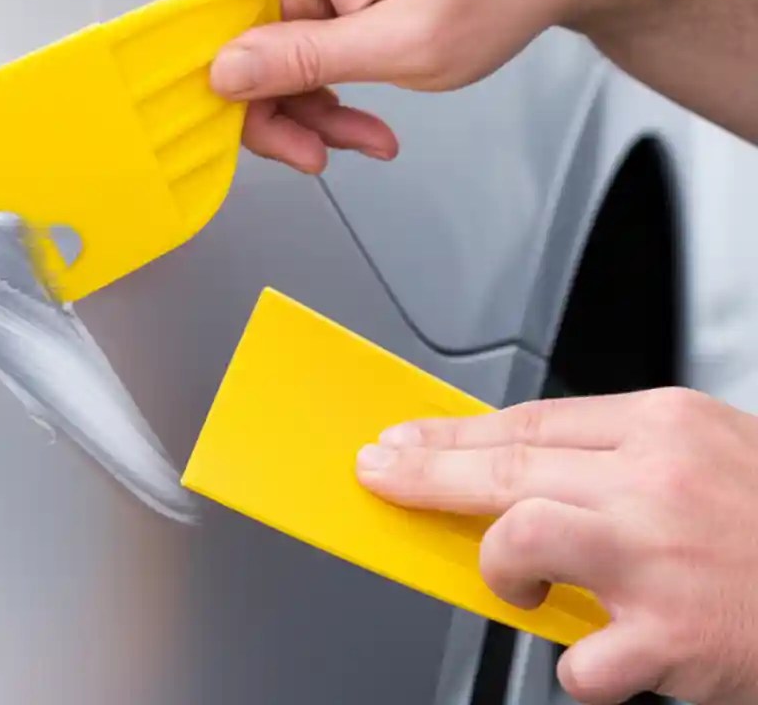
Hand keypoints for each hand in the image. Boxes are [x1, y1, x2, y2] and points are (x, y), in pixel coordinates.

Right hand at [210, 0, 585, 172]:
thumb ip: (310, 59)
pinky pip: (306, 60)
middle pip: (248, 50)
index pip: (228, 23)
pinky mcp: (329, 3)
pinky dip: (333, 102)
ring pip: (277, 66)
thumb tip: (227, 72)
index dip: (230, 86)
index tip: (259, 132)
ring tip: (366, 139)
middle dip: (285, 112)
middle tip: (320, 153)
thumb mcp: (405, 42)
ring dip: (316, 116)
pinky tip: (365, 125)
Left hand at [354, 388, 757, 703]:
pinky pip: (582, 658)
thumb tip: (513, 475)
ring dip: (501, 567)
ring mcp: (666, 555)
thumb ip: (616, 463)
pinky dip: (580, 670)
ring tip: (519, 588)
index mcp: (665, 427)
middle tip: (381, 478)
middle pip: (507, 466)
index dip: (450, 435)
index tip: (400, 442)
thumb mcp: (708, 458)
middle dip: (426, 474)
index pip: (526, 421)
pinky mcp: (677, 634)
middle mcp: (660, 480)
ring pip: (522, 534)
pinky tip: (602, 660)